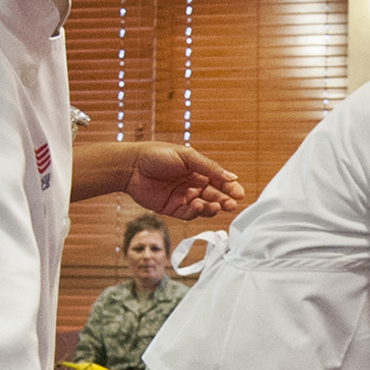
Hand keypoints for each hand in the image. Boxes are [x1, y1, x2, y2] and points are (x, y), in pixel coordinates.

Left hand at [123, 141, 246, 218]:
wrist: (130, 167)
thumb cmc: (156, 155)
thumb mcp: (186, 156)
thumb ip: (209, 167)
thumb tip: (232, 177)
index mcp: (198, 170)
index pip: (220, 181)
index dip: (231, 188)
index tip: (239, 194)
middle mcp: (193, 185)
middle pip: (215, 196)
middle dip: (225, 201)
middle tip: (231, 204)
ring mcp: (184, 197)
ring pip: (205, 207)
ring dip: (213, 207)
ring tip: (215, 206)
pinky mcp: (173, 209)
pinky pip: (190, 214)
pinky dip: (198, 212)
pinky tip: (199, 206)